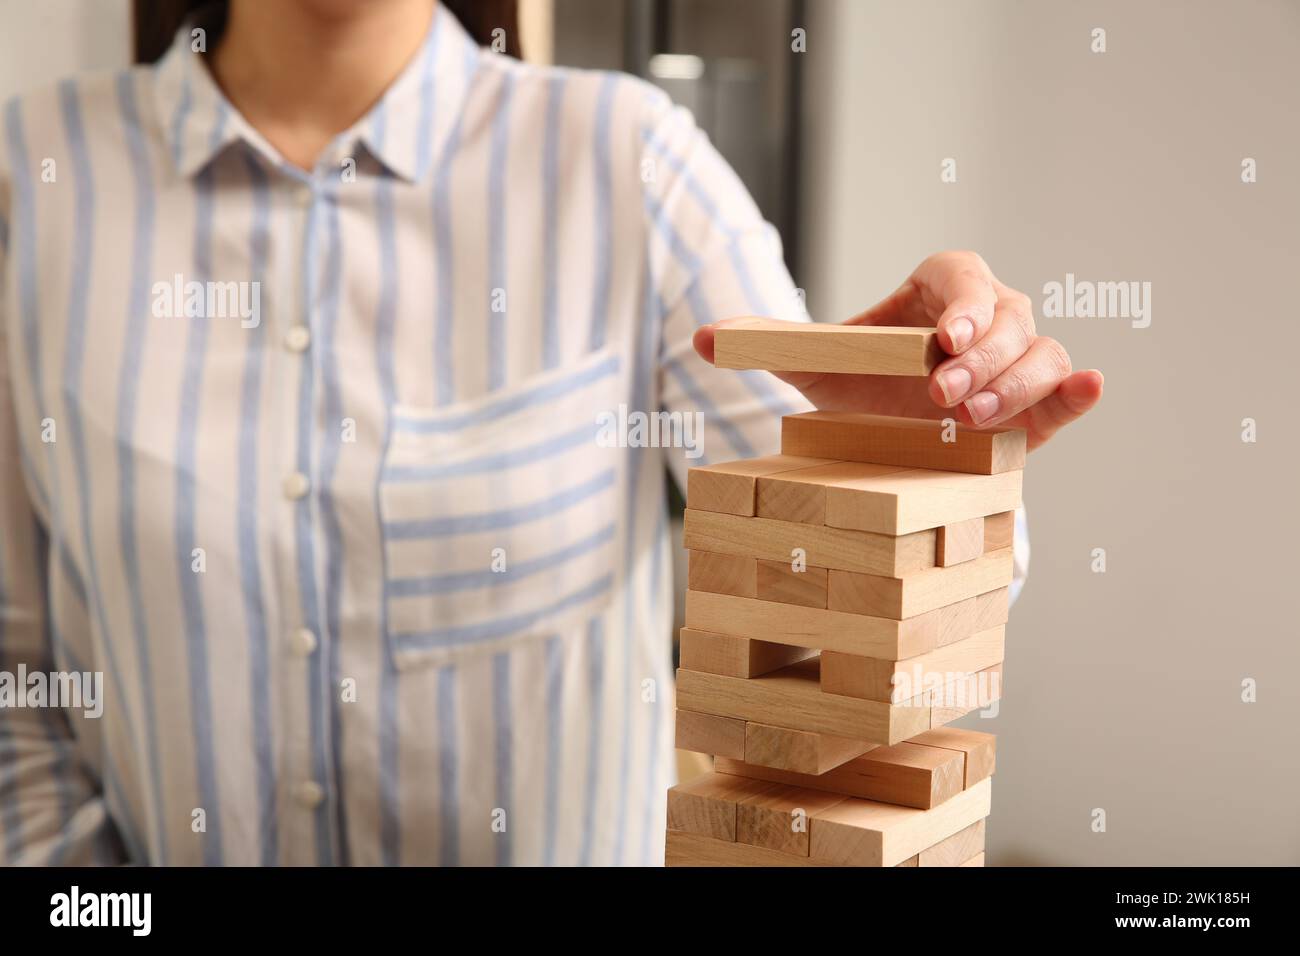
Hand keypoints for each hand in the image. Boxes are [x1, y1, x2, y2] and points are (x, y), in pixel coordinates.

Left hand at [692, 250, 1102, 450]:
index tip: (941, 341)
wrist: (888, 435)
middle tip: (942, 397)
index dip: (962, 304)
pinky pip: (1066, 390)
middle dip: (981, 356)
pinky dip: (1080, 389)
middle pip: (1009, 318)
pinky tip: (1089, 387)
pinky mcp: (1036, 406)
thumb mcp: (812, 364)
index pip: (963, 278)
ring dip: (1015, 383)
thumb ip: (767, 344)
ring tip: (971, 419)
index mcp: (940, 289)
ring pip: (1041, 354)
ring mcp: (1017, 361)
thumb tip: (700, 337)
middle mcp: (988, 318)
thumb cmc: (859, 386)